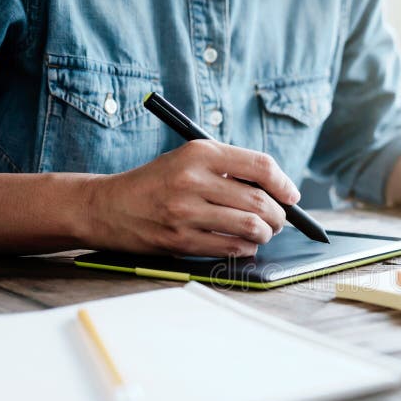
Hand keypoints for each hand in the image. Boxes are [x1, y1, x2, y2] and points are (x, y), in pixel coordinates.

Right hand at [81, 140, 300, 256]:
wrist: (108, 206)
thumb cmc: (158, 183)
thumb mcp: (189, 160)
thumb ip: (229, 169)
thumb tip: (279, 191)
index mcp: (200, 152)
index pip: (260, 165)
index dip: (284, 183)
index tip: (292, 196)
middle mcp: (193, 179)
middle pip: (259, 200)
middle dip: (279, 215)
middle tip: (279, 220)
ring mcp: (185, 211)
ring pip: (250, 226)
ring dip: (265, 233)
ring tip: (263, 233)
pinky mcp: (180, 239)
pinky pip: (231, 247)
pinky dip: (246, 248)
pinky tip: (244, 244)